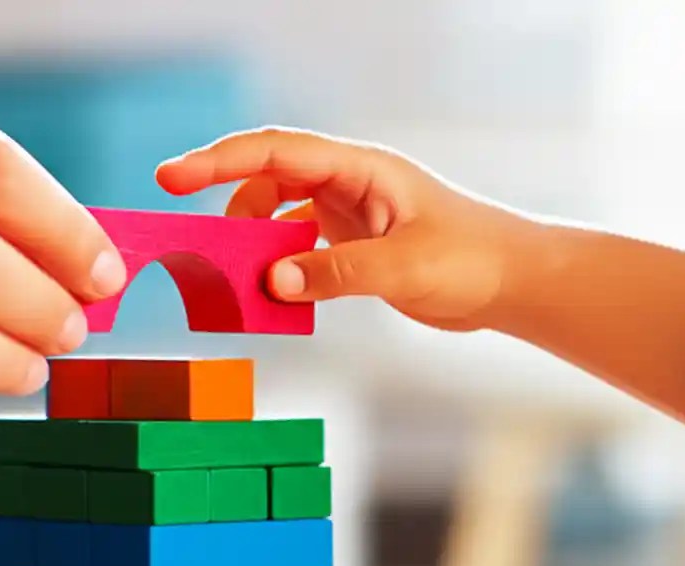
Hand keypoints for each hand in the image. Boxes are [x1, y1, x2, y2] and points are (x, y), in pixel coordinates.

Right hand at [156, 127, 545, 331]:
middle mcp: (348, 183)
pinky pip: (297, 247)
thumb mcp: (404, 267)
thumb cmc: (473, 260)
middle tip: (197, 244)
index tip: (172, 178)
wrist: (512, 282)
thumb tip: (271, 282)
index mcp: (361, 168)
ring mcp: (349, 212)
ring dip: (253, 243)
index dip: (219, 161)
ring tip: (236, 279)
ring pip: (278, 215)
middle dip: (226, 206)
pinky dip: (277, 267)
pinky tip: (270, 293)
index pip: (276, 152)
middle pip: (267, 179)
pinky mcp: (352, 243)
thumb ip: (337, 273)